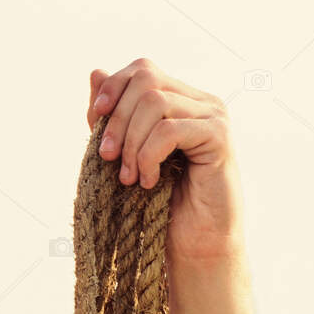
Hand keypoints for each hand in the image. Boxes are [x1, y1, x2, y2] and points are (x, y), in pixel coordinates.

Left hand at [87, 57, 245, 263]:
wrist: (195, 243)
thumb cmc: (160, 201)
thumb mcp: (124, 152)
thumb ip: (112, 115)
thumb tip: (95, 72)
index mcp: (181, 100)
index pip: (143, 70)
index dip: (113, 88)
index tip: (94, 119)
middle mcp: (202, 102)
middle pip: (146, 81)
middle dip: (117, 119)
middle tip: (106, 158)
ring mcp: (214, 116)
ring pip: (155, 103)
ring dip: (131, 142)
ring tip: (128, 177)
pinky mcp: (220, 137)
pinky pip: (169, 130)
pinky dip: (149, 156)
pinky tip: (149, 181)